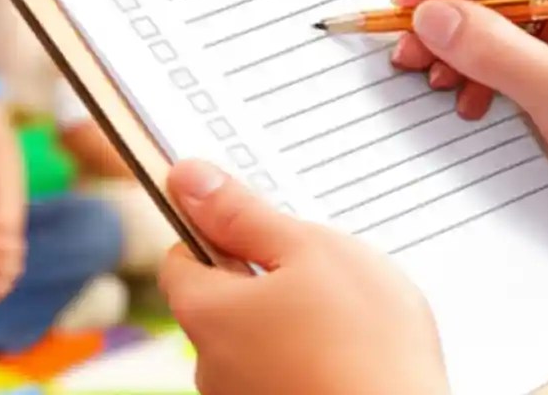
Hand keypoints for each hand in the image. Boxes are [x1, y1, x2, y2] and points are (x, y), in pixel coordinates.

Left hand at [159, 160, 447, 394]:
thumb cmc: (366, 345)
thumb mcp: (310, 251)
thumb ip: (245, 214)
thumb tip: (187, 178)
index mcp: (208, 313)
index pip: (182, 255)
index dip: (220, 230)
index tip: (260, 221)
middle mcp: (211, 365)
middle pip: (224, 298)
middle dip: (267, 277)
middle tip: (324, 268)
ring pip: (259, 337)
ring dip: (293, 320)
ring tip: (350, 317)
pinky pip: (285, 369)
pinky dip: (311, 356)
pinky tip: (353, 353)